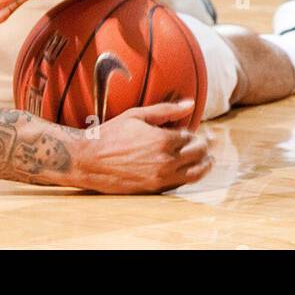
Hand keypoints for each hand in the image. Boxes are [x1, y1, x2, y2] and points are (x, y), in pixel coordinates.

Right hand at [71, 101, 212, 193]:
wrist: (87, 161)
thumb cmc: (110, 135)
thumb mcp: (137, 115)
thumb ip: (166, 110)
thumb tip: (190, 104)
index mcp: (163, 140)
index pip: (192, 137)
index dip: (193, 134)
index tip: (191, 132)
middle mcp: (166, 161)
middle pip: (198, 155)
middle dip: (203, 147)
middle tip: (205, 144)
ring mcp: (161, 178)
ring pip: (196, 173)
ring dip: (204, 165)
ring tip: (207, 160)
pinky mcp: (154, 190)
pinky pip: (180, 185)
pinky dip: (188, 177)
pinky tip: (187, 171)